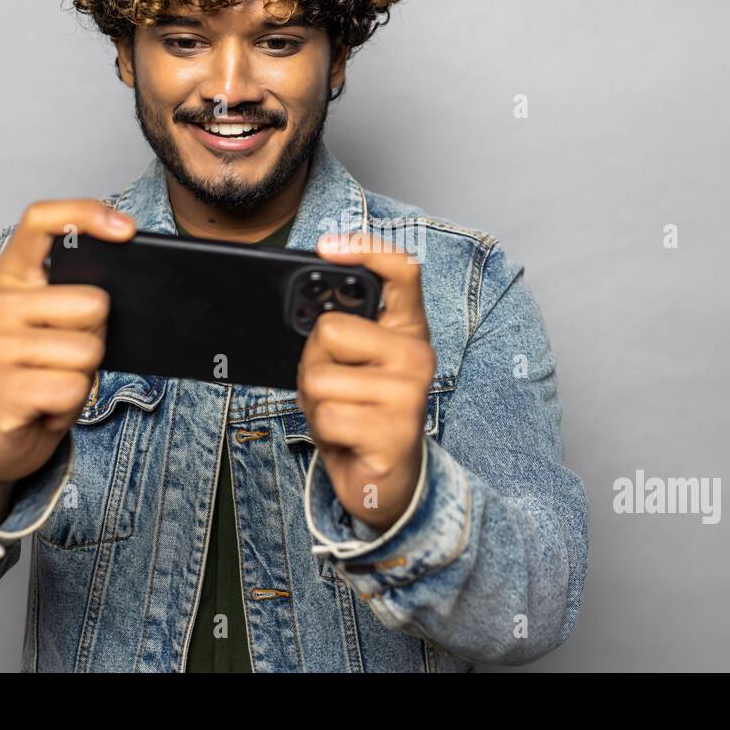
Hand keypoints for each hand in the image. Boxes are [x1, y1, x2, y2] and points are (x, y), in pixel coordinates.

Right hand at [0, 200, 135, 514]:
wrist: (2, 434)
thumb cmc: (40, 369)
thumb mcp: (60, 323)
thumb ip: (79, 294)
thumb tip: (128, 282)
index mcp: (9, 277)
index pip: (41, 221)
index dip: (86, 214)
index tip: (126, 230)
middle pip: (93, 302)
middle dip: (98, 335)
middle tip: (69, 354)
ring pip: (89, 351)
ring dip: (85, 375)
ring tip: (56, 380)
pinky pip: (74, 388)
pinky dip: (71, 403)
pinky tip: (46, 405)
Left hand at [296, 232, 435, 532]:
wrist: (382, 483)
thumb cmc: (360, 414)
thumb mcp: (352, 365)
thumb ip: (341, 333)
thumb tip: (313, 314)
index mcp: (407, 330)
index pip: (402, 271)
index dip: (365, 249)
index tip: (328, 246)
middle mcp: (417, 355)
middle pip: (331, 329)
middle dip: (311, 362)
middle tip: (332, 387)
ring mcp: (410, 394)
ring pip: (320, 378)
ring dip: (314, 404)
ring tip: (340, 417)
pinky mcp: (395, 432)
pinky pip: (327, 416)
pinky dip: (322, 432)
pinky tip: (346, 439)